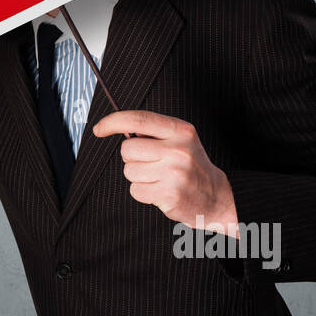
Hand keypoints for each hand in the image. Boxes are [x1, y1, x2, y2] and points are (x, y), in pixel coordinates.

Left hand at [93, 110, 238, 237]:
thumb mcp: (181, 139)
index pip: (139, 119)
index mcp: (180, 131)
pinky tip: (160, 191)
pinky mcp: (168, 195)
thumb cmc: (191, 165)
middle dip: (132, 158)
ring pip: (129, 171)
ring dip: (139, 177)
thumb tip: (116, 127)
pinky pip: (135, 190)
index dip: (113, 122)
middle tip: (152, 164)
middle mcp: (177, 150)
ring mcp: (173, 173)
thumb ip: (154, 132)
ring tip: (159, 178)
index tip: (99, 128)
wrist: (216, 196)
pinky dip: (143, 193)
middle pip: (127, 149)